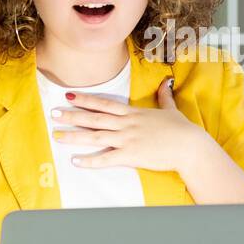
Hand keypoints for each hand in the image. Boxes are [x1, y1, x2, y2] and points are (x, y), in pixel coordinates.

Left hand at [50, 78, 213, 174]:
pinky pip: (106, 159)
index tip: (69, 96)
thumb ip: (164, 97)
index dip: (86, 99)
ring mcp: (127, 140)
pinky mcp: (130, 156)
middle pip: (94, 119)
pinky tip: (75, 161)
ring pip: (95, 137)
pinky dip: (90, 161)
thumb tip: (166, 83)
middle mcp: (126, 124)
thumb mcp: (171, 109)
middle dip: (72, 116)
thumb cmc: (182, 129)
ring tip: (57, 135)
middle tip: (54, 113)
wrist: (190, 146)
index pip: (104, 104)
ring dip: (74, 136)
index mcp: (134, 113)